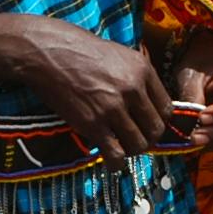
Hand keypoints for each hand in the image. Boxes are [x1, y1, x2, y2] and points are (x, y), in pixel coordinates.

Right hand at [0, 11, 174, 160]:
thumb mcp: (118, 54)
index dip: (157, 121)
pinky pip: (116, 154)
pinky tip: (111, 161)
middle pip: (156, 130)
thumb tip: (146, 104)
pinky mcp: (93, 124)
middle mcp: (133, 89)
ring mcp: (113, 107)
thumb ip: (136, 76)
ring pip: (139, 145)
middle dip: (146, 139)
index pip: (167, 109)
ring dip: (131, 151)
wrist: (46, 52)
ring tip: (120, 147)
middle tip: (132, 139)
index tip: (146, 125)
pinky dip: (116, 163)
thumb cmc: (79, 50)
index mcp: (142, 69)